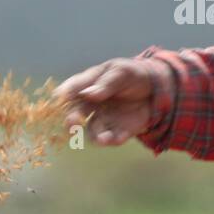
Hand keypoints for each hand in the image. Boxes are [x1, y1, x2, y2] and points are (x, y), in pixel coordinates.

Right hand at [52, 57, 167, 145]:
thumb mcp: (121, 72)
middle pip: (74, 116)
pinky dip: (113, 140)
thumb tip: (88, 94)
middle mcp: (90, 106)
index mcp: (87, 86)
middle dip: (72, 121)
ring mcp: (103, 120)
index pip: (69, 92)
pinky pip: (112, 139)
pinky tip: (117, 138)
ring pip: (92, 133)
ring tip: (103, 138)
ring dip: (95, 137)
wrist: (154, 88)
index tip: (59, 101)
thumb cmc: (131, 75)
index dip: (62, 97)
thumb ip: (105, 83)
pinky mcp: (118, 131)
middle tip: (74, 122)